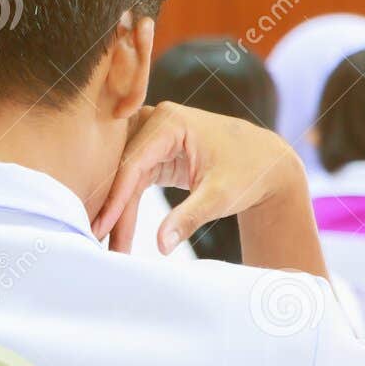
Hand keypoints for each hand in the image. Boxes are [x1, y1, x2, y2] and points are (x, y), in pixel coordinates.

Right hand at [92, 102, 321, 274]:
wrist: (268, 163)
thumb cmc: (249, 172)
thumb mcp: (220, 196)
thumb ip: (188, 218)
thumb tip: (161, 246)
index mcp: (170, 121)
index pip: (132, 163)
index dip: (116, 199)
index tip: (102, 229)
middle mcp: (155, 120)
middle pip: (122, 168)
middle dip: (110, 206)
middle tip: (96, 241)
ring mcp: (153, 133)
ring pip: (123, 175)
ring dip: (116, 208)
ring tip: (108, 243)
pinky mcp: (155, 150)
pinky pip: (132, 178)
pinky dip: (127, 204)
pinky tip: (118, 230)